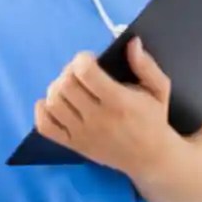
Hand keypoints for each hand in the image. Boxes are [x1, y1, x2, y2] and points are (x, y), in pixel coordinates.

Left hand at [34, 37, 181, 178]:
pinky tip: (54, 103)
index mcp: (119, 102)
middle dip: (69, 70)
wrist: (150, 158)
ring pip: (53, 102)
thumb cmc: (153, 119)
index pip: (85, 72)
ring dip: (57, 88)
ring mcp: (83, 134)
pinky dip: (43, 110)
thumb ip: (145, 64)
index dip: (83, 59)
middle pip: (65, 84)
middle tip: (80, 72)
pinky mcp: (73, 145)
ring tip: (71, 87)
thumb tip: (131, 42)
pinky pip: (45, 126)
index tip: (91, 59)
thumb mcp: (158, 89)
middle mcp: (98, 119)